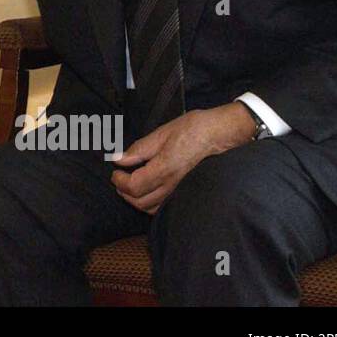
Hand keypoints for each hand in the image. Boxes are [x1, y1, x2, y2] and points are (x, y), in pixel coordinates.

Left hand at [110, 103, 255, 213]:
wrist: (222, 134)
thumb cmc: (193, 129)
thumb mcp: (161, 133)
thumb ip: (138, 149)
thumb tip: (118, 159)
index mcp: (164, 169)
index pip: (134, 186)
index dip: (119, 181)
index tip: (115, 171)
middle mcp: (173, 185)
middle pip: (140, 202)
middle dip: (124, 191)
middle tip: (119, 178)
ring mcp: (181, 191)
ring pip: (152, 208)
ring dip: (136, 199)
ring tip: (130, 184)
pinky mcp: (187, 191)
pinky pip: (164, 206)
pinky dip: (150, 202)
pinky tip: (148, 189)